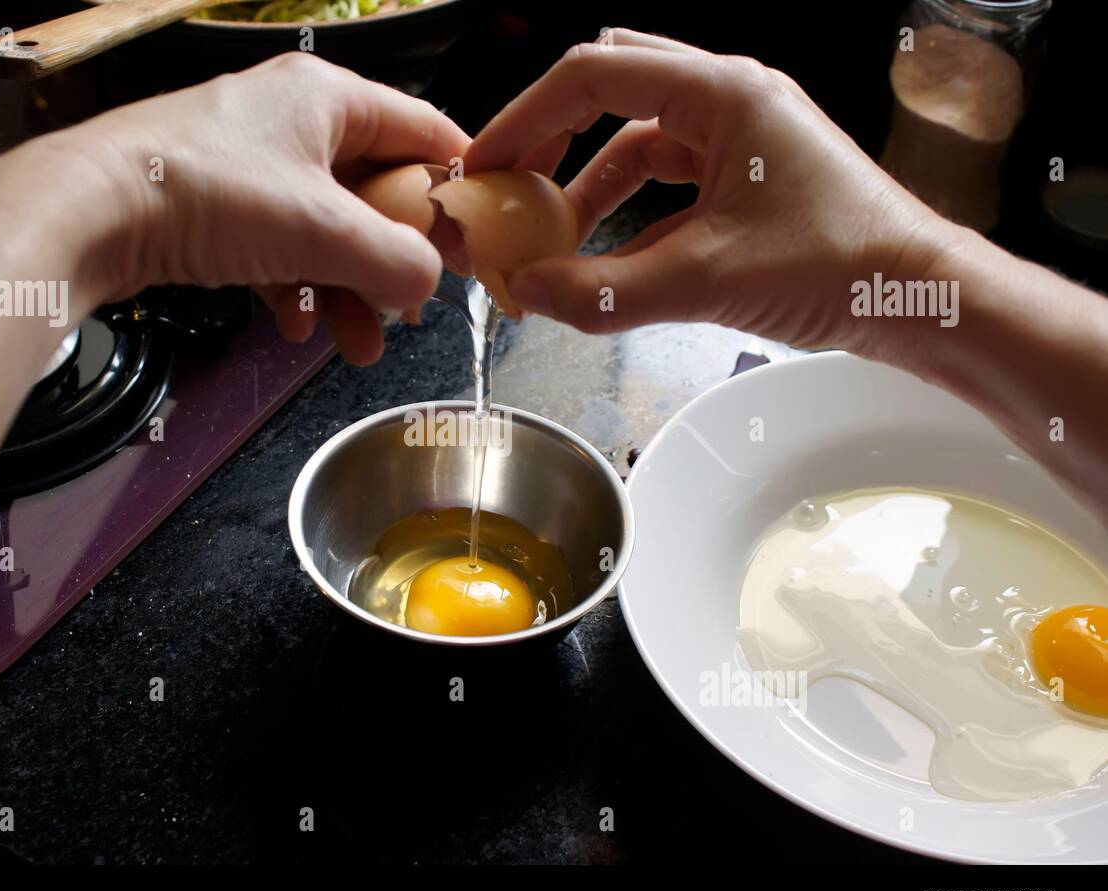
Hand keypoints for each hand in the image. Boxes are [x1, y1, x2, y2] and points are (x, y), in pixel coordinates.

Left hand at [0, 53, 468, 364]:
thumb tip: (430, 284)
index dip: (455, 186)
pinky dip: (294, 289)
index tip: (475, 239)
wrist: (87, 215)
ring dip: (348, 291)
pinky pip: (278, 250)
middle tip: (412, 310)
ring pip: (325, 232)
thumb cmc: (201, 194)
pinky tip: (292, 326)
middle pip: (373, 193)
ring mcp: (249, 164)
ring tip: (357, 344)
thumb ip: (399, 260)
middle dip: (394, 263)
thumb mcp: (324, 233)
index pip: (421, 130)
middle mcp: (289, 122)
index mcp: (326, 99)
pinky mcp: (215, 206)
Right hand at [465, 30, 953, 355]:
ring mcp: (742, 137)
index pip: (592, 75)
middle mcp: (730, 100)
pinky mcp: (749, 177)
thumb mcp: (706, 281)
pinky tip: (605, 256)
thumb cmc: (843, 268)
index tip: (485, 165)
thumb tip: (530, 293)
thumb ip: (605, 291)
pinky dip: (627, 212)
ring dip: (587, 179)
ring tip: (549, 230)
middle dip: (552, 136)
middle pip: (611, 90)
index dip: (525, 119)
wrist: (921, 300)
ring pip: (638, 137)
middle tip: (509, 184)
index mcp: (723, 92)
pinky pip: (668, 181)